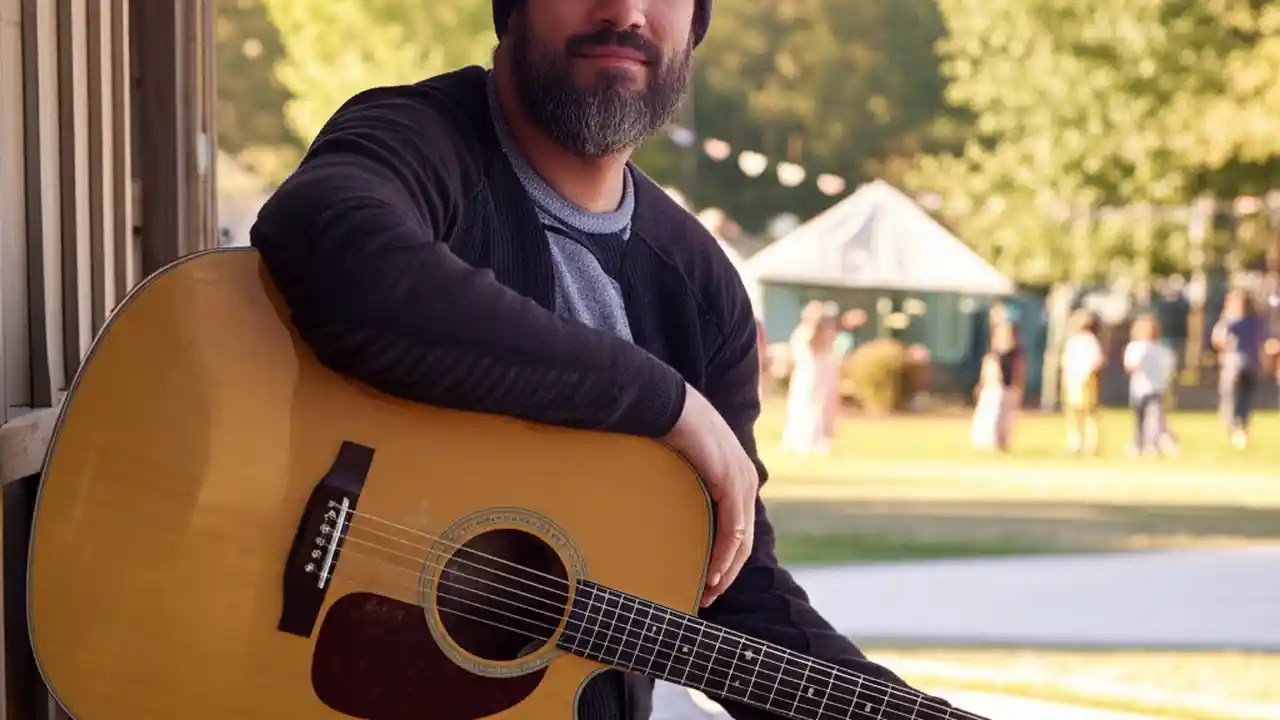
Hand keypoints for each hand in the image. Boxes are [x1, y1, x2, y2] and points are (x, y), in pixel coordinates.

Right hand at [661, 383, 759, 607]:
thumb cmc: (666, 430)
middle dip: (727, 573)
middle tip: (709, 596)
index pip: (739, 528)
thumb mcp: (683, 466)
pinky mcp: (732, 482)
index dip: (727, 559)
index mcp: (738, 476)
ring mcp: (743, 481)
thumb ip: (688, 486)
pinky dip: (724, 556)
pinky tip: (711, 575)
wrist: (666, 403)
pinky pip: (733, 530)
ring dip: (725, 571)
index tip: (709, 582)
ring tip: (708, 593)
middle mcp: (747, 480)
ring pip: (741, 541)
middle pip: (745, 541)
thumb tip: (671, 509)